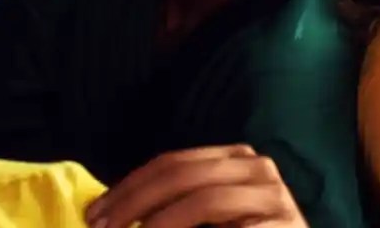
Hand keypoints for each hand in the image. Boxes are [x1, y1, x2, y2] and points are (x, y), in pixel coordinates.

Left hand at [85, 144, 307, 227]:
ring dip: (161, 223)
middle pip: (184, 176)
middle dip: (136, 202)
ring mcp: (276, 197)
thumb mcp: (205, 216)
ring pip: (206, 201)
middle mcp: (258, 168)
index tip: (94, 214)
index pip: (172, 163)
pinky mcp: (285, 226)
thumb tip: (110, 210)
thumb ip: (172, 205)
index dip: (129, 186)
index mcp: (236, 159)